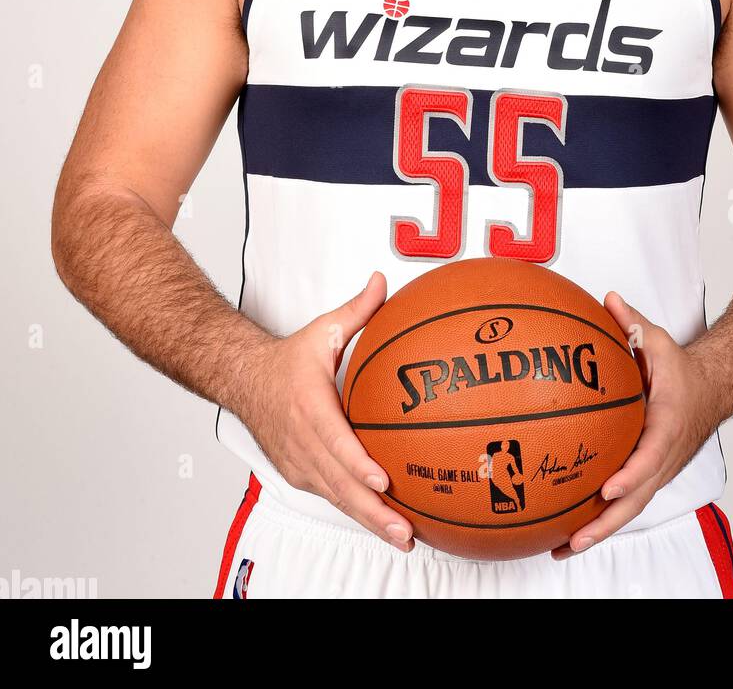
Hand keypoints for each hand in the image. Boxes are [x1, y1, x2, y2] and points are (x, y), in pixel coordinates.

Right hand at [237, 272, 413, 551]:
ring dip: (367, 519)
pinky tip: (382, 523)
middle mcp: (302, 441)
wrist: (241, 380)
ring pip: (336, 497)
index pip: (335, 441)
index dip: (358, 464)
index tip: (384, 481)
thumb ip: (358, 309)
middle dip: (372, 510)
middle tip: (404, 530)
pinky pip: (330, 496)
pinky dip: (355, 511)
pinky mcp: (298, 474)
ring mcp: (298, 462)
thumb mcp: (323, 330)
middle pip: (339, 483)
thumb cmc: (287, 359)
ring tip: (401, 537)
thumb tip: (384, 281)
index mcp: (309, 407)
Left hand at [551, 291, 719, 558]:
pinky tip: (567, 528)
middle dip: (605, 522)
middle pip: (635, 499)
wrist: (713, 390)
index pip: (650, 457)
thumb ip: (633, 323)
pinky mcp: (649, 475)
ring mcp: (657, 471)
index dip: (630, 475)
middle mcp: (663, 457)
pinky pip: (625, 501)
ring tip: (561, 548)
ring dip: (598, 530)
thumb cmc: (681, 369)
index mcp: (666, 427)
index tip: (608, 487)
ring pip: (629, 508)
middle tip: (573, 538)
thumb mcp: (660, 342)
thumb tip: (608, 298)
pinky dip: (600, 517)